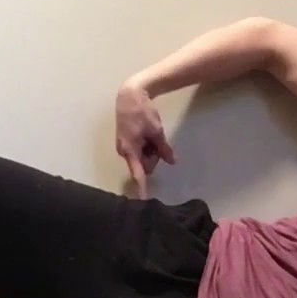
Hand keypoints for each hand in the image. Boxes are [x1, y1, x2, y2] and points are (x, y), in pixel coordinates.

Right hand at [115, 80, 174, 197]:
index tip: (143, 201)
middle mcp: (124, 152)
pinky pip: (138, 151)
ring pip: (141, 158)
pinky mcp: (125, 142)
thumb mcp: (157, 131)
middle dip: (153, 157)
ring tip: (151, 133)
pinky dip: (145, 146)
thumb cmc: (142, 112)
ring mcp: (124, 147)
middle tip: (157, 140)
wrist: (129, 96)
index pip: (138, 174)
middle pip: (143, 165)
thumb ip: (163, 148)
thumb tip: (172, 162)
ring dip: (150, 150)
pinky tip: (147, 133)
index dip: (142, 187)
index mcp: (130, 150)